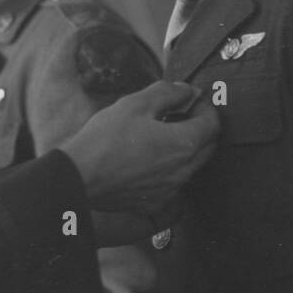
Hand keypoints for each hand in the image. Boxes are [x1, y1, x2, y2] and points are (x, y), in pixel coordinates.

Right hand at [61, 81, 218, 214]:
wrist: (79, 178)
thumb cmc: (105, 139)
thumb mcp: (136, 104)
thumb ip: (168, 93)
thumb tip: (188, 90)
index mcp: (183, 144)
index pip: (213, 124)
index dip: (206, 108)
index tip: (193, 100)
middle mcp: (183, 171)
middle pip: (208, 146)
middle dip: (201, 127)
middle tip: (181, 114)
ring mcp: (170, 190)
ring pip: (192, 165)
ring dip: (186, 147)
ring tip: (162, 134)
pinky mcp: (155, 202)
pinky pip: (173, 182)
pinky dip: (170, 167)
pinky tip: (148, 157)